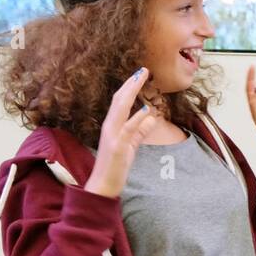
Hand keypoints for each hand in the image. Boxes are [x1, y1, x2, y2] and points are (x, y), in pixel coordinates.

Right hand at [85, 67, 157, 198]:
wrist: (103, 185)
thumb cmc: (115, 166)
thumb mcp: (131, 147)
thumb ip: (140, 132)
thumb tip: (152, 118)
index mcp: (111, 125)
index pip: (119, 101)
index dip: (129, 87)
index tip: (140, 75)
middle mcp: (109, 126)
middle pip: (119, 99)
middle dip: (131, 83)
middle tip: (143, 70)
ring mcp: (112, 135)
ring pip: (121, 108)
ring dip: (132, 92)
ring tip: (142, 78)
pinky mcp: (118, 147)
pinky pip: (128, 129)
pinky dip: (136, 118)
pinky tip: (146, 109)